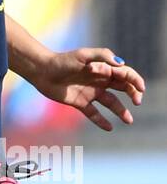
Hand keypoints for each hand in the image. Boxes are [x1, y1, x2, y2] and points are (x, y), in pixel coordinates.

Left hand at [29, 47, 144, 130]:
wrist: (42, 71)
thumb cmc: (63, 60)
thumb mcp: (83, 55)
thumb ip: (102, 57)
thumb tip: (121, 64)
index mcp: (103, 68)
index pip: (125, 74)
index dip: (135, 80)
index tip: (141, 89)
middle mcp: (99, 80)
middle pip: (122, 88)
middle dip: (133, 94)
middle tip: (137, 101)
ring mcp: (90, 92)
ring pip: (111, 102)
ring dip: (121, 111)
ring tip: (129, 120)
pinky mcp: (80, 102)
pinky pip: (94, 113)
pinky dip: (102, 121)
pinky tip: (110, 128)